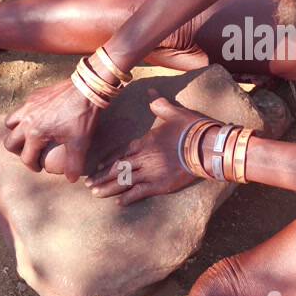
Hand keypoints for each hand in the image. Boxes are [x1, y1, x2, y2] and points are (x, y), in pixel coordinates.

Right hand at [4, 79, 99, 182]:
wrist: (87, 89)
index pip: (26, 157)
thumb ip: (74, 164)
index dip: (33, 166)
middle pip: (10, 142)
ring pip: (10, 122)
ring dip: (16, 131)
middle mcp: (26, 120)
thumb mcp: (81, 143)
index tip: (39, 168)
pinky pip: (22, 108)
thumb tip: (70, 179)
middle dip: (18, 151)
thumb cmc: (82, 117)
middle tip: (30, 153)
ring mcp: (28, 106)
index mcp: (34, 134)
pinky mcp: (34, 95)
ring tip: (28, 135)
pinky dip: (24, 116)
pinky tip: (39, 118)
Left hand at [85, 90, 208, 204]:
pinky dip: (128, 198)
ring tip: (96, 194)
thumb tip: (150, 92)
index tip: (97, 166)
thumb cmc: (192, 129)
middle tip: (88, 184)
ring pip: (124, 182)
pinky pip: (140, 193)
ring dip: (108, 188)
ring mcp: (151, 173)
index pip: (121, 152)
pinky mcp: (161, 185)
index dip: (108, 160)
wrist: (207, 147)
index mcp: (145, 141)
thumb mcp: (174, 113)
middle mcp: (144, 158)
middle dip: (101, 176)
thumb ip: (159, 105)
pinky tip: (118, 203)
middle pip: (117, 168)